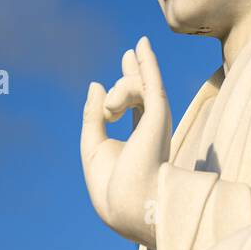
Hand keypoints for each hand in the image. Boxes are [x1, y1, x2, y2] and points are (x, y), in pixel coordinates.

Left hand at [81, 36, 171, 245]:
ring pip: (137, 87)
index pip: (134, 109)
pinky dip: (146, 64)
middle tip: (128, 53)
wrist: (128, 204)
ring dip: (120, 90)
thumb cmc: (111, 186)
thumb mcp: (92, 146)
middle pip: (141, 93)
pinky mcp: (158, 117)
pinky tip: (141, 45)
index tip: (116, 76)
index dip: (125, 90)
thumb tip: (96, 84)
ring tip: (109, 111)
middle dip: (134, 72)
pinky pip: (151, 84)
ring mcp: (156, 122)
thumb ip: (92, 115)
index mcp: (138, 141)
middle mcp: (150, 130)